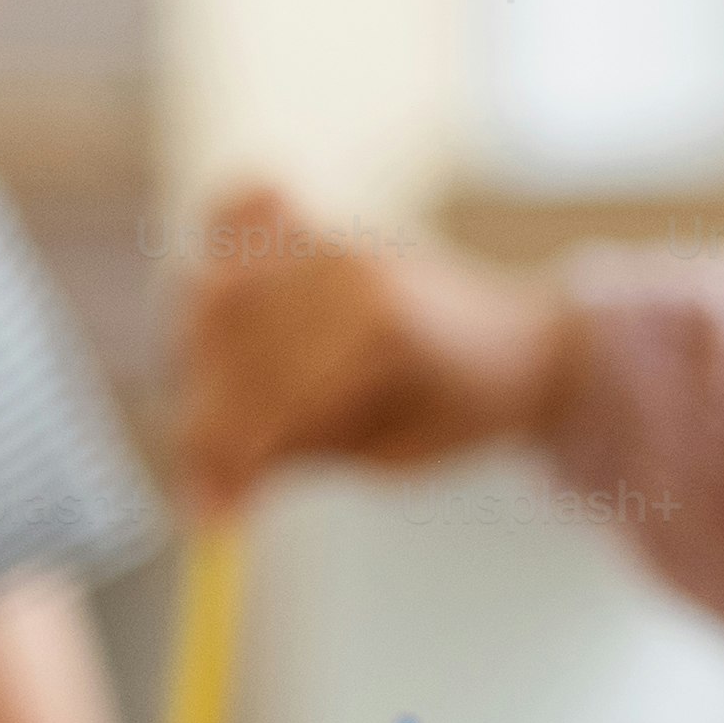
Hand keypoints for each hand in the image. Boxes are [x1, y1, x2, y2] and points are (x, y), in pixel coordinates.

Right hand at [172, 179, 580, 514]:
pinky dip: (220, 245)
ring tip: (225, 415)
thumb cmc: (456, 411)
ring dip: (201, 358)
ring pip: (218, 290)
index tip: (209, 515)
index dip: (228, 457)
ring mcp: (331, 236)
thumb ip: (299, 452)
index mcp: (382, 327)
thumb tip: (209, 486)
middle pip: (229, 340)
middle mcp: (348, 268)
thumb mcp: (389, 455)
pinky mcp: (319, 222)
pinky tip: (224, 302)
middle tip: (214, 486)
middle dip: (207, 419)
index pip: (271, 392)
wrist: (522, 342)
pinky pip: (244, 206)